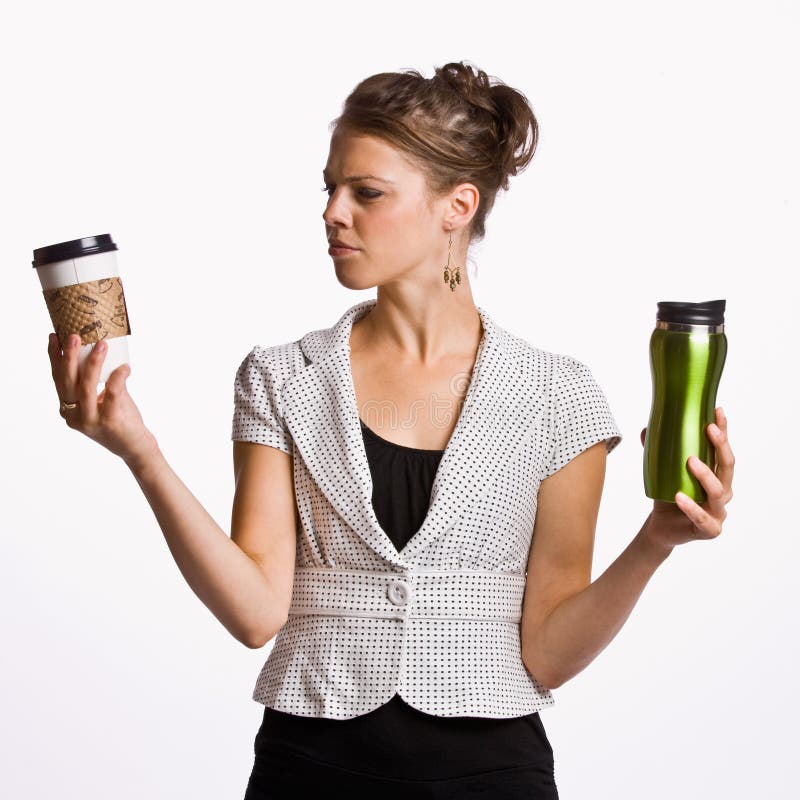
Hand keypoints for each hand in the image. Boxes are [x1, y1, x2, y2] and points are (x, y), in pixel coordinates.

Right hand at [48, 333, 157, 464]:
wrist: (136, 448)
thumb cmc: (120, 420)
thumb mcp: (103, 399)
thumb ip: (99, 381)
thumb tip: (103, 350)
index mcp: (69, 409)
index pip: (58, 380)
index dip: (55, 358)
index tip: (54, 337)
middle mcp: (74, 416)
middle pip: (67, 382)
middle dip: (69, 356)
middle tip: (74, 335)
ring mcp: (90, 420)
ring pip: (86, 387)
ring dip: (92, 363)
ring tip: (101, 345)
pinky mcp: (109, 422)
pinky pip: (112, 394)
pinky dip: (118, 377)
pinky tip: (125, 367)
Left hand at [640, 407, 734, 551]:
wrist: (662, 526)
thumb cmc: (668, 493)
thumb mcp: (663, 470)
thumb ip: (658, 451)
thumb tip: (647, 428)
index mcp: (718, 475)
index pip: (723, 450)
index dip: (724, 430)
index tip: (717, 411)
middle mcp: (724, 491)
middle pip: (727, 466)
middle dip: (720, 445)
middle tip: (708, 429)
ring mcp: (719, 511)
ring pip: (717, 491)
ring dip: (705, 474)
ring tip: (690, 460)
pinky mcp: (710, 529)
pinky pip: (702, 518)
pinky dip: (691, 507)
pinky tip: (679, 496)